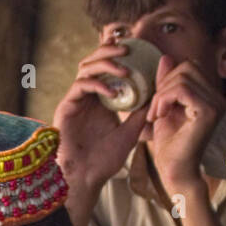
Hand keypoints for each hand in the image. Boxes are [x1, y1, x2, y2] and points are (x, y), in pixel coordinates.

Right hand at [52, 44, 151, 210]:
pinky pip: (81, 85)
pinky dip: (98, 83)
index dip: (120, 53)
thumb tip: (158, 90)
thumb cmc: (105, 161)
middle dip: (111, 49)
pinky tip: (113, 92)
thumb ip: (141, 112)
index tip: (139, 48)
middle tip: (130, 47)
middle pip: (94, 60)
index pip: (108, 67)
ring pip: (86, 67)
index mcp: (100, 99)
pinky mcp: (67, 106)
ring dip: (105, 62)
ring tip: (124, 68)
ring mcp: (76, 100)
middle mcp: (87, 96)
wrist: (86, 179)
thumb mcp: (130, 132)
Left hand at [144, 55, 225, 197]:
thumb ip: (166, 84)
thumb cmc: (168, 145)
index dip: (167, 79)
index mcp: (210, 95)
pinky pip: (182, 89)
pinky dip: (164, 100)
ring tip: (155, 115)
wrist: (174, 171)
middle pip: (187, 66)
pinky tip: (159, 116)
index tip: (156, 104)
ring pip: (183, 76)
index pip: (189, 66)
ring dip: (161, 95)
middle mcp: (218, 97)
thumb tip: (166, 57)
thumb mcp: (163, 107)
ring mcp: (216, 103)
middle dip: (163, 85)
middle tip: (153, 110)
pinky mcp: (209, 111)